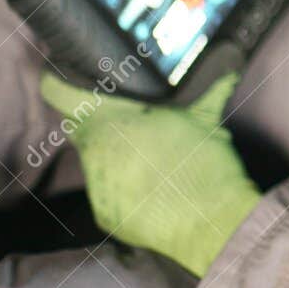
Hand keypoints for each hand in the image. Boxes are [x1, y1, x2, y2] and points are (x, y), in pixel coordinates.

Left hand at [39, 72, 261, 276]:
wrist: (211, 223)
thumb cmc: (203, 164)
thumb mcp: (204, 118)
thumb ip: (203, 89)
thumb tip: (228, 64)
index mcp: (109, 122)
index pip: (61, 94)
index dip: (60, 81)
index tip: (66, 77)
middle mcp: (94, 154)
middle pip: (81, 128)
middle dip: (100, 121)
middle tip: (130, 118)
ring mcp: (97, 188)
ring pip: (96, 160)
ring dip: (114, 155)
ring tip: (149, 157)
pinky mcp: (106, 215)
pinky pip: (108, 191)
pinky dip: (123, 186)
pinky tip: (151, 188)